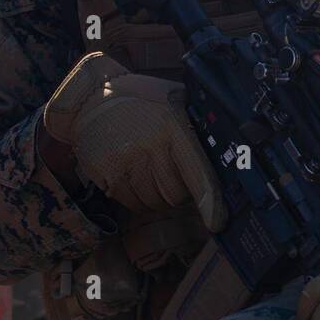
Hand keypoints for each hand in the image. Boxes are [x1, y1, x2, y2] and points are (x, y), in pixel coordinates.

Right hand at [43, 52, 226, 231]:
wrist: (91, 97)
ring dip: (159, 196)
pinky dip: (139, 197)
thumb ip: (197, 124)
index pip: (198, 175)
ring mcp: (126, 165)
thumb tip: (228, 151)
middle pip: (177, 196)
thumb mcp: (175, 100)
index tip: (218, 221)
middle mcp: (150, 149)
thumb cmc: (142, 98)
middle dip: (183, 193)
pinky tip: (136, 175)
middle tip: (178, 176)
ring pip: (154, 203)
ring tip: (154, 172)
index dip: (211, 203)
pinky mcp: (106, 177)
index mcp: (173, 128)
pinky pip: (132, 203)